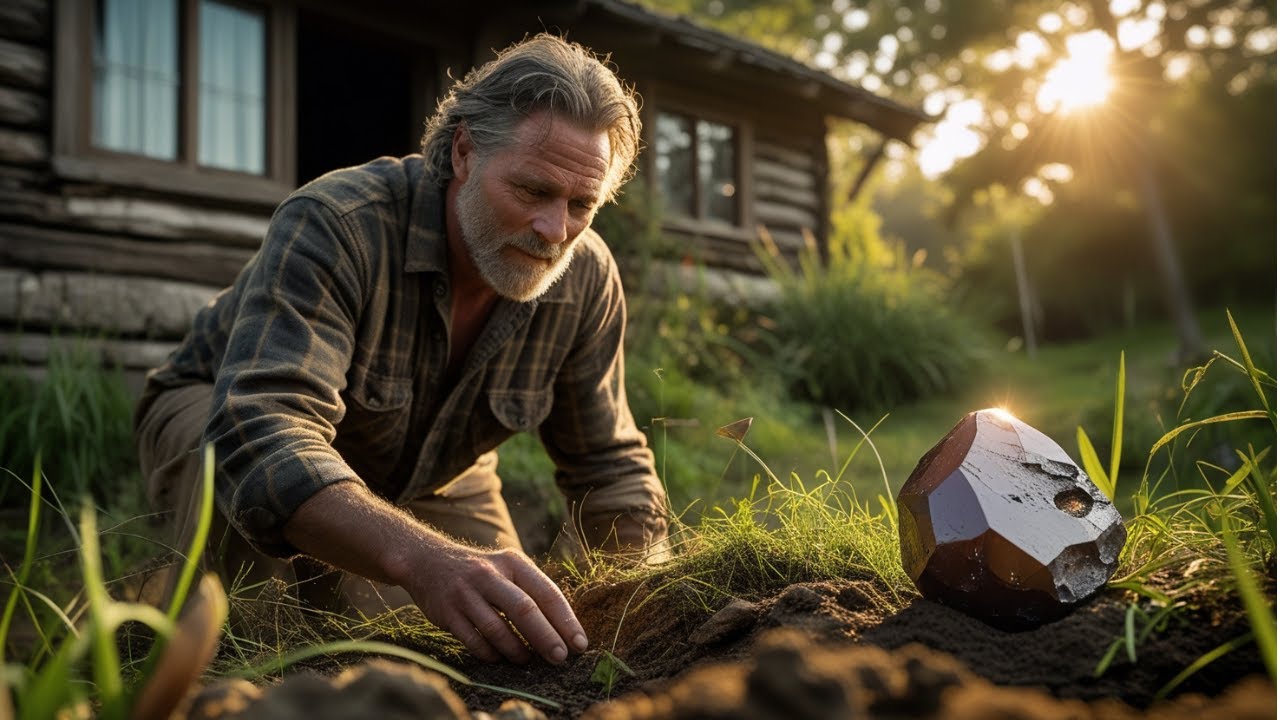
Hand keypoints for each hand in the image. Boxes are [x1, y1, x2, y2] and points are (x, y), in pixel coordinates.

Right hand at [403, 543, 588, 664]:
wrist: (428, 561)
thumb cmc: (482, 573)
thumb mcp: (508, 569)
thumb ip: (532, 592)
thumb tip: (565, 630)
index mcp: (513, 563)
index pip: (547, 593)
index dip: (566, 621)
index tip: (579, 644)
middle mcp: (489, 575)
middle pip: (524, 609)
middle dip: (546, 637)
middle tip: (560, 658)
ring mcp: (466, 593)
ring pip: (497, 628)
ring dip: (516, 650)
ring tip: (527, 660)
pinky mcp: (447, 612)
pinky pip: (473, 640)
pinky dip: (490, 653)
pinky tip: (499, 658)